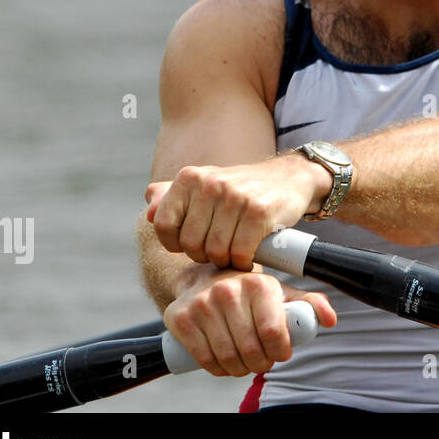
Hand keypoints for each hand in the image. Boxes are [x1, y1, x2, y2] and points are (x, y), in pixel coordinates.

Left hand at [146, 153, 330, 269]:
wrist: (290, 179)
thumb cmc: (243, 189)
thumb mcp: (206, 186)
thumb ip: (172, 197)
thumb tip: (148, 210)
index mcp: (190, 177)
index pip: (162, 225)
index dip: (175, 244)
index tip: (195, 244)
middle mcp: (211, 183)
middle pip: (190, 243)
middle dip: (204, 254)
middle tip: (221, 248)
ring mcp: (235, 196)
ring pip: (215, 251)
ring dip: (227, 260)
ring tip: (236, 250)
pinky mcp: (259, 211)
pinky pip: (240, 252)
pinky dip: (245, 261)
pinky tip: (250, 254)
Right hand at [164, 264, 336, 376]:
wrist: (203, 278)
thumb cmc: (250, 291)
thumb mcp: (281, 292)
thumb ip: (310, 304)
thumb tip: (330, 320)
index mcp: (258, 284)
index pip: (273, 331)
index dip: (280, 351)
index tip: (281, 353)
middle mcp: (228, 291)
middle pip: (250, 349)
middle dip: (261, 363)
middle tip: (263, 362)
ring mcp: (201, 305)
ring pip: (227, 357)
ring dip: (240, 370)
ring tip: (246, 364)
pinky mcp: (179, 319)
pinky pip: (204, 358)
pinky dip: (218, 370)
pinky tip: (225, 365)